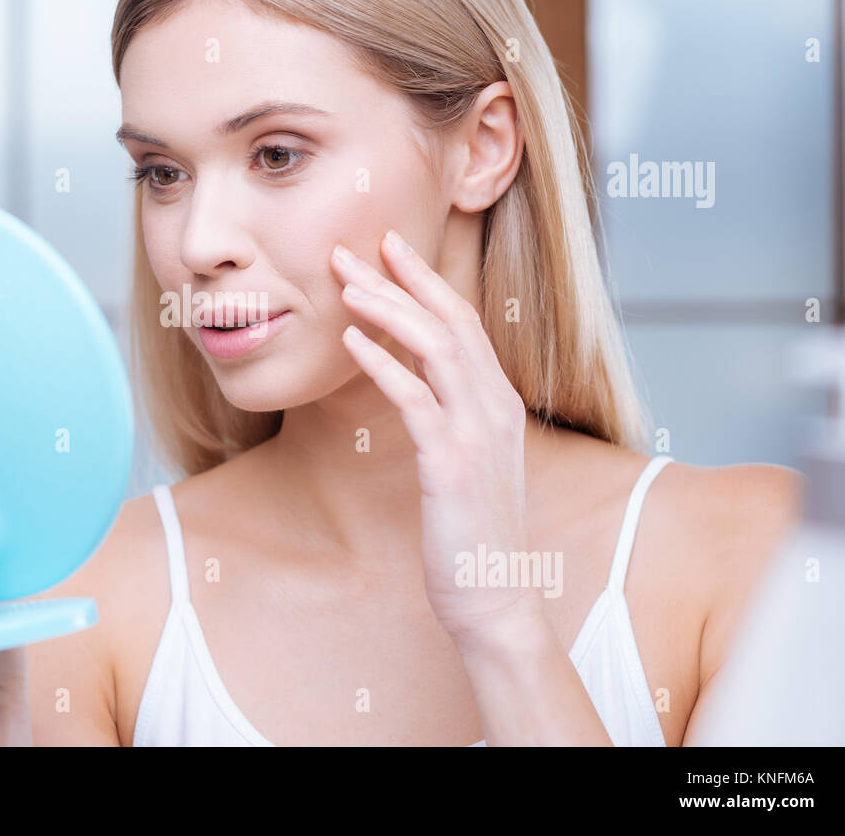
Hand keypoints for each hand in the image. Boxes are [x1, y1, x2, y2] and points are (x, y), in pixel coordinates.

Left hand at [331, 229, 543, 646]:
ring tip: (345, 285)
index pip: (463, 321)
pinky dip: (383, 365)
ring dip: (388, 310)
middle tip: (351, 250)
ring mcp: (478, 434)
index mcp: (499, 402)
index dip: (425, 280)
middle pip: (449, 320)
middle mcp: (495, 406)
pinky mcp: (452, 464)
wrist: (496, 597)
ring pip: (436, 348)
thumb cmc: (472, 531)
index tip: (389, 247)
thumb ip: (449, 415)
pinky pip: (416, 400)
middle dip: (399, 278)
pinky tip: (351, 343)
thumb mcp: (468, 461)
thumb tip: (414, 382)